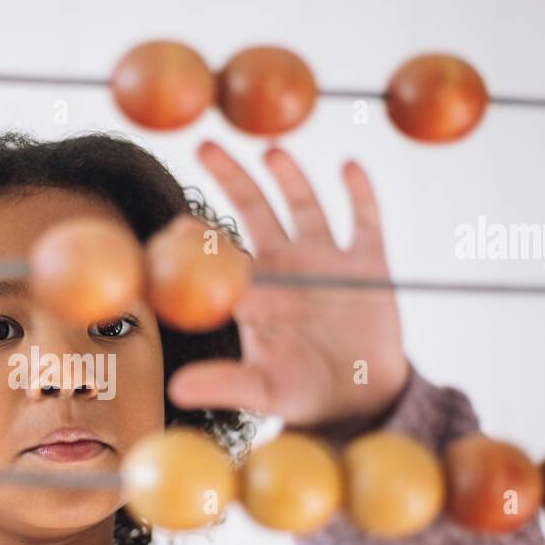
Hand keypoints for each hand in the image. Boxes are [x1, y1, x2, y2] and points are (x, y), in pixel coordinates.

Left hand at [167, 140, 408, 427]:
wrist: (362, 399)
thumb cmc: (303, 394)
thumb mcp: (264, 392)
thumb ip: (224, 384)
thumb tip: (177, 391)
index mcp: (257, 293)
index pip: (222, 256)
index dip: (201, 236)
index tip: (178, 221)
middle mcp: (287, 267)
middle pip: (255, 211)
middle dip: (232, 178)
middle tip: (205, 145)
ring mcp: (327, 260)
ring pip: (305, 205)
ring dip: (290, 176)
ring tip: (271, 149)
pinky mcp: (367, 262)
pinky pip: (364, 219)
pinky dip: (359, 193)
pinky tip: (349, 166)